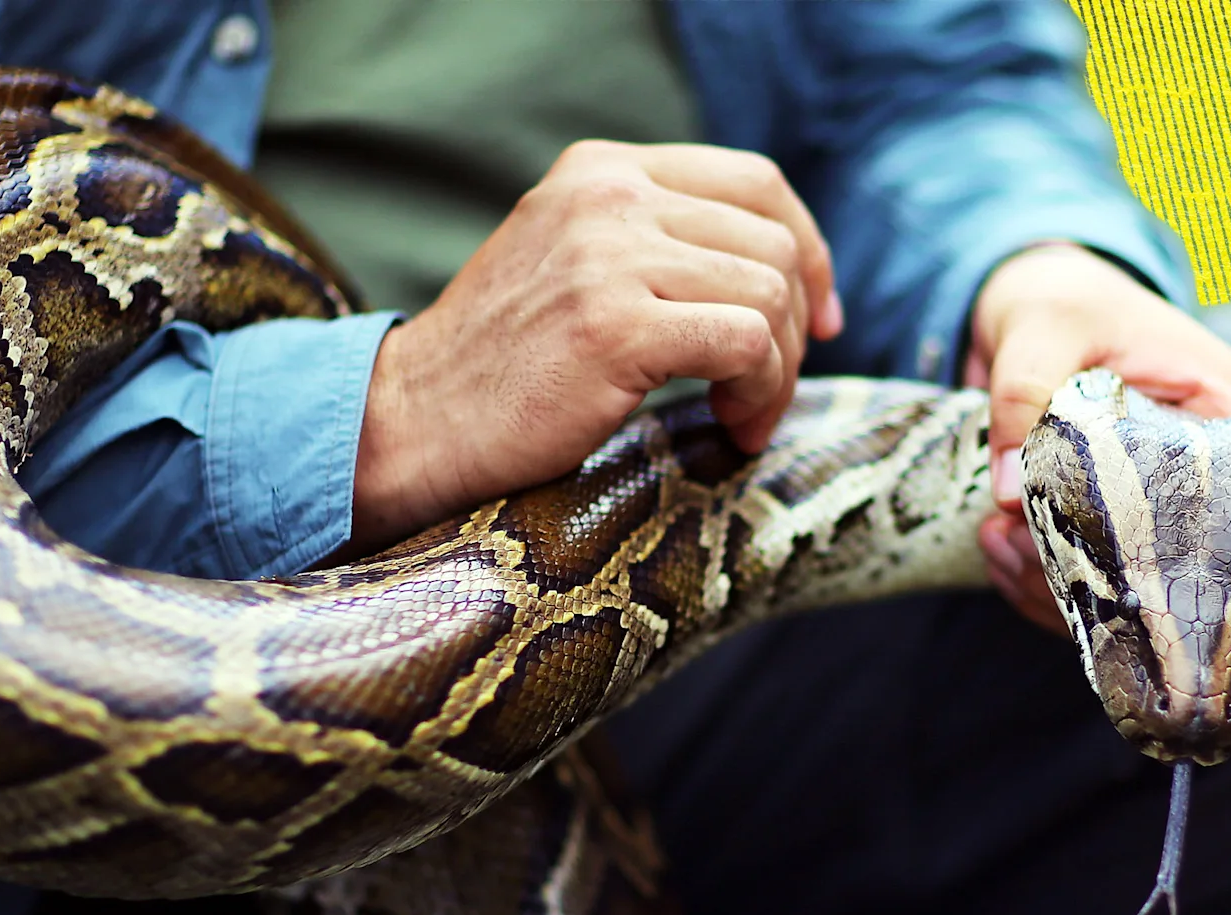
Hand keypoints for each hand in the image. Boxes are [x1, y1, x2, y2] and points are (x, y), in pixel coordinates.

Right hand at [349, 140, 843, 548]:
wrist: (412, 421)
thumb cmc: (500, 368)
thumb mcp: (572, 263)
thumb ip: (653, 242)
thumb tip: (778, 271)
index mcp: (602, 170)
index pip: (756, 181)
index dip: (808, 251)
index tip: (818, 320)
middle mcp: (609, 195)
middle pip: (773, 241)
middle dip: (794, 328)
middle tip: (765, 392)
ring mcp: (610, 255)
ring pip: (769, 291)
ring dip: (777, 370)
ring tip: (741, 417)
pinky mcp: (614, 324)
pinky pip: (747, 342)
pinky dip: (760, 392)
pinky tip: (730, 426)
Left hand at [964, 243, 1230, 633]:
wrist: (1030, 301)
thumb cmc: (1061, 301)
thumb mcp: (1041, 327)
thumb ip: (1024, 393)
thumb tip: (1009, 495)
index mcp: (1228, 408)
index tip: (1185, 573)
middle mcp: (1205, 468)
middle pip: (1212, 567)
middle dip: (1127, 587)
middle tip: (1041, 556)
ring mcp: (1158, 504)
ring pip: (1144, 589)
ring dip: (1069, 592)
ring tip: (1001, 546)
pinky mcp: (1108, 526)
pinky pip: (1093, 584)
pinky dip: (1041, 587)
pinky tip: (994, 551)